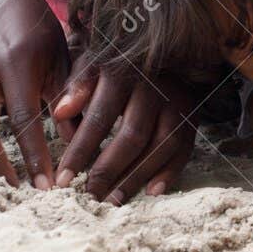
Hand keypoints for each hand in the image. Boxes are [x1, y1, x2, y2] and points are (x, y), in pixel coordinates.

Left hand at [51, 50, 196, 203]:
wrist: (167, 51)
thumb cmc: (118, 67)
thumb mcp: (93, 66)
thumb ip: (75, 88)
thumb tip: (60, 114)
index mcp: (124, 75)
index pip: (99, 119)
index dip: (80, 151)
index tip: (63, 179)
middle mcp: (155, 88)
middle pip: (133, 136)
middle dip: (109, 170)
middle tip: (90, 196)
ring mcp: (177, 103)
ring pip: (161, 146)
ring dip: (137, 176)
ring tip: (114, 200)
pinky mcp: (192, 116)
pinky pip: (184, 149)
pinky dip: (170, 172)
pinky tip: (152, 191)